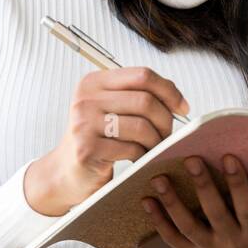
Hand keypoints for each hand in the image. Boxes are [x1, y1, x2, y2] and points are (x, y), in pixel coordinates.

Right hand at [24, 65, 189, 215]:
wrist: (65, 172)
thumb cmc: (96, 139)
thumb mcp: (110, 108)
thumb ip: (136, 96)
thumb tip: (178, 100)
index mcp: (94, 82)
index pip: (142, 75)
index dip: (169, 90)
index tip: (182, 107)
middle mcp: (86, 98)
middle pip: (145, 101)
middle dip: (165, 120)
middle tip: (167, 135)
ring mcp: (84, 123)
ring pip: (142, 126)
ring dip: (156, 141)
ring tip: (153, 148)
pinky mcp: (88, 149)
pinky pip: (132, 149)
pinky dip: (143, 156)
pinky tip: (139, 159)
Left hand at [140, 153, 247, 247]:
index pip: (246, 205)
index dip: (237, 182)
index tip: (228, 156)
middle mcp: (232, 241)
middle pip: (214, 212)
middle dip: (203, 185)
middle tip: (191, 158)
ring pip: (187, 226)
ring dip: (171, 203)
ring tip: (159, 178)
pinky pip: (173, 239)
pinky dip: (158, 222)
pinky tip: (146, 200)